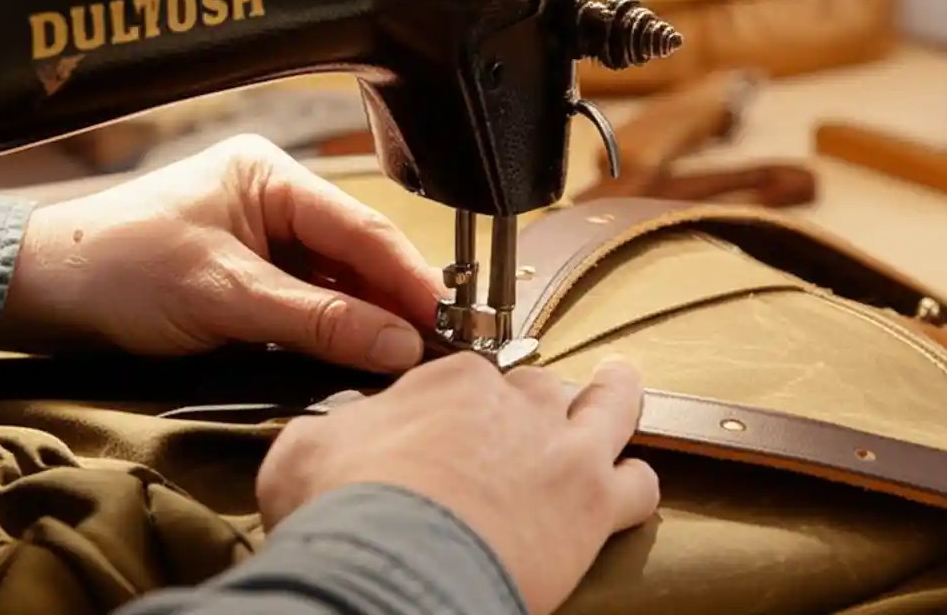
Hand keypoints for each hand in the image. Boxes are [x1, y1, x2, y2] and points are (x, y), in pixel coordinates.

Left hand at [0, 134, 443, 371]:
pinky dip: (332, 331)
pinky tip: (358, 356)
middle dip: (394, 302)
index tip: (447, 321)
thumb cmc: (119, 267)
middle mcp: (274, 201)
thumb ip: (317, 321)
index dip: (409, 278)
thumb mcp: (226, 295)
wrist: (44, 290)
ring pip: (336, 284)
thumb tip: (398, 344)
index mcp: (271, 176)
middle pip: (356, 256)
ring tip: (405, 360)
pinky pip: (308, 304)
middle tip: (437, 350)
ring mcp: (263, 240)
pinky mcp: (250, 277)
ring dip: (366, 321)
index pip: (361, 227)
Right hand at [256, 353, 659, 614]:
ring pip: (609, 406)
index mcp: (448, 383)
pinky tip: (631, 486)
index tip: (445, 428)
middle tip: (516, 430)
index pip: (464, 379)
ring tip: (618, 389)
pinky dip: (637, 484)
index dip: (455, 407)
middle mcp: (512, 403)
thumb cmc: (345, 507)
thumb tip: (339, 431)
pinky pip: (638, 485)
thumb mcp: (307, 448)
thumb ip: (338, 428)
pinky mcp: (593, 504)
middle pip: (537, 387)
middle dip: (529, 404)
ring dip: (615, 399)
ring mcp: (560, 450)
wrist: (393, 567)